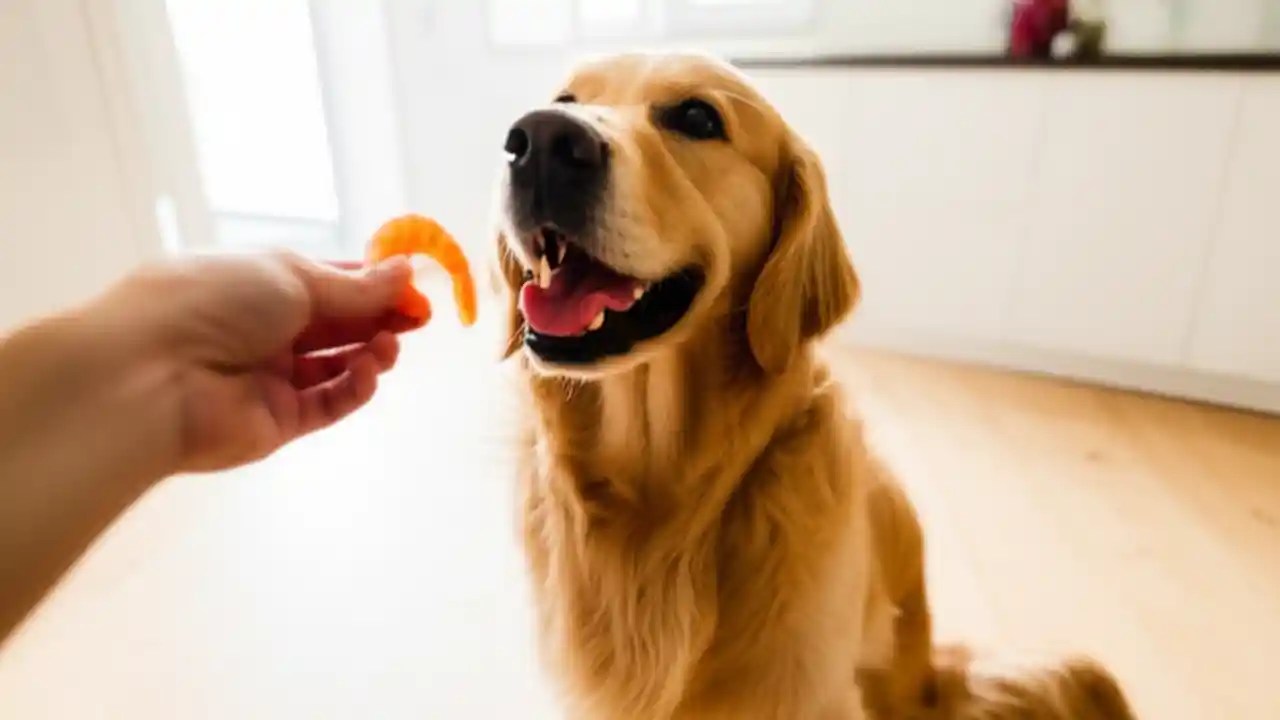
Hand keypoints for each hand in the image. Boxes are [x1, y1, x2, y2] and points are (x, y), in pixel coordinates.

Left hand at [99, 252, 420, 472]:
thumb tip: (404, 270)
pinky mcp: (278, 421)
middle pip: (337, 324)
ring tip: (391, 344)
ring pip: (337, 365)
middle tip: (420, 317)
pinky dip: (355, 387)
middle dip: (380, 317)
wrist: (152, 374)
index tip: (413, 285)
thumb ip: (355, 286)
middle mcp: (264, 329)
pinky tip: (370, 370)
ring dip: (371, 351)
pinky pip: (328, 403)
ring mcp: (271, 377)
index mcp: (259, 283)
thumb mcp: (291, 276)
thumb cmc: (213, 302)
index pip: (326, 281)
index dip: (371, 284)